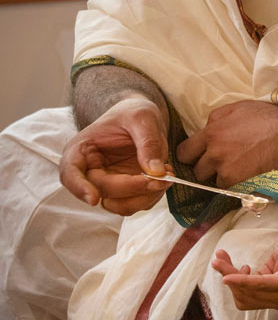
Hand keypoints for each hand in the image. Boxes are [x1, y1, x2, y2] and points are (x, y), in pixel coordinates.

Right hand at [59, 97, 170, 214]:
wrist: (141, 119)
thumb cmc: (133, 113)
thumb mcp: (142, 117)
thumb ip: (148, 142)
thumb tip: (155, 171)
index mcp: (81, 150)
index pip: (69, 173)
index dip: (79, 188)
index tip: (94, 198)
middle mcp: (90, 172)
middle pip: (102, 191)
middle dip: (133, 188)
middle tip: (160, 177)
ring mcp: (108, 184)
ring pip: (119, 206)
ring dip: (145, 197)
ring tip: (166, 176)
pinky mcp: (126, 192)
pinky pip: (137, 204)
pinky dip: (153, 195)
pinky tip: (164, 177)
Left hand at [177, 101, 277, 186]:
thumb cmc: (268, 118)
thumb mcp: (238, 108)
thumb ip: (216, 119)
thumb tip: (205, 130)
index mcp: (212, 132)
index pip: (184, 152)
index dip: (190, 156)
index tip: (195, 157)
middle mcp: (215, 152)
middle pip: (197, 170)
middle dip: (206, 168)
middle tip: (220, 164)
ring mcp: (227, 170)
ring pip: (213, 182)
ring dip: (222, 178)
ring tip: (238, 170)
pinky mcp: (240, 183)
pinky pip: (229, 189)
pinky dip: (236, 185)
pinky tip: (247, 177)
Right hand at [213, 231, 277, 311]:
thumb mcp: (275, 262)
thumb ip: (259, 273)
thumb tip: (239, 275)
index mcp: (276, 297)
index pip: (244, 298)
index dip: (230, 282)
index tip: (223, 261)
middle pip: (242, 298)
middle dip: (226, 277)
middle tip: (218, 258)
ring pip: (247, 294)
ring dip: (230, 275)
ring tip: (222, 257)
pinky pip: (262, 286)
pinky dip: (245, 281)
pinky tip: (234, 273)